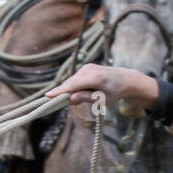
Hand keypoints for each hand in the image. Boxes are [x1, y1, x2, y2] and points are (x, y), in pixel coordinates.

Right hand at [43, 64, 158, 113]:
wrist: (125, 79)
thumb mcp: (102, 99)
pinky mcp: (86, 68)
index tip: (48, 96)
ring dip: (71, 91)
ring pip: (72, 82)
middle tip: (68, 104)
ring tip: (87, 97)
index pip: (72, 86)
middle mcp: (89, 70)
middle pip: (70, 84)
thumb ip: (86, 98)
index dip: (59, 92)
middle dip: (64, 94)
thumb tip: (70, 99)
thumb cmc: (114, 92)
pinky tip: (85, 91)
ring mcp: (86, 67)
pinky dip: (75, 86)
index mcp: (94, 78)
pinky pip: (76, 79)